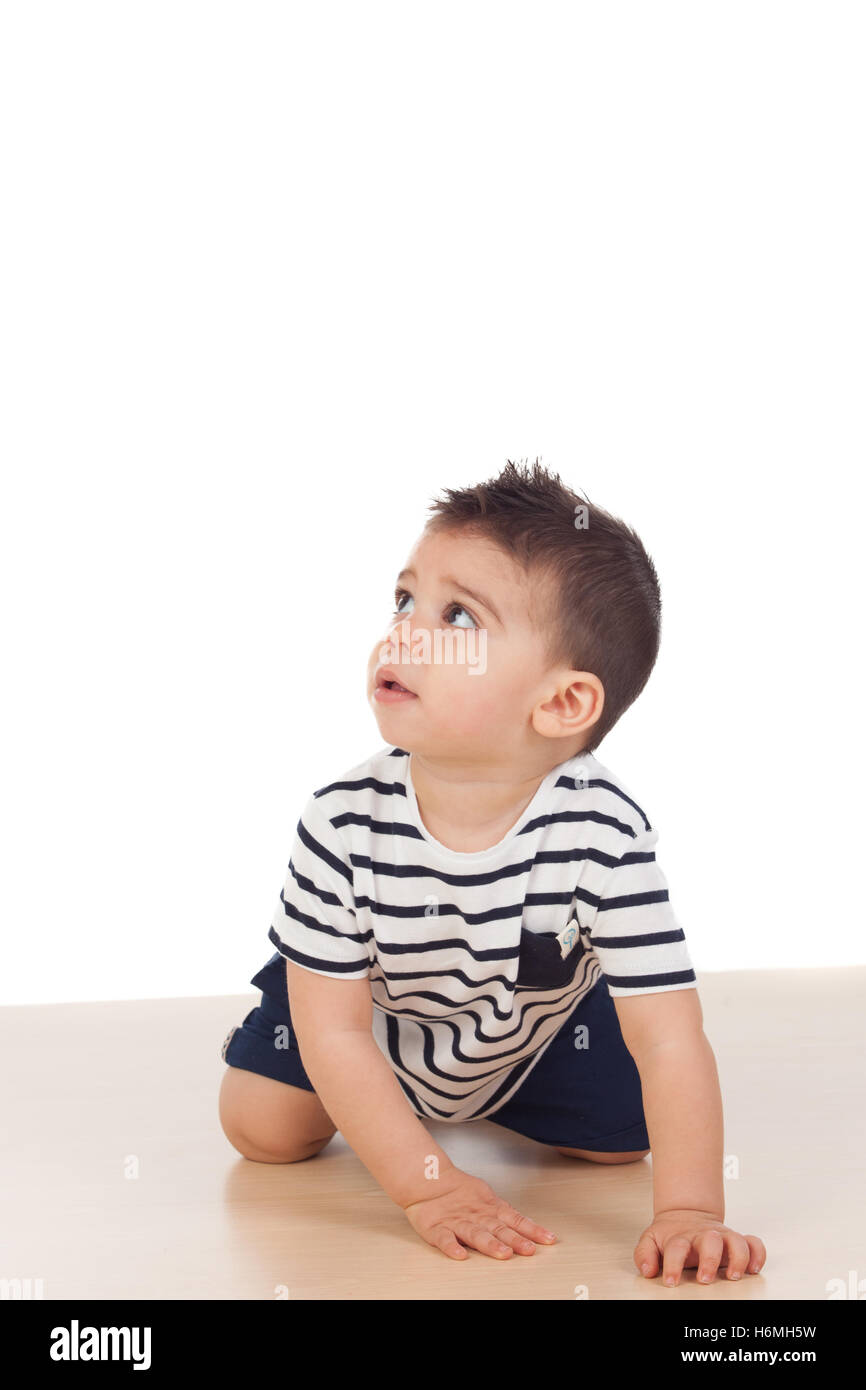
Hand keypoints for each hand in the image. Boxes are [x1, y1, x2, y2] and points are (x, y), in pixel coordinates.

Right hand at [402, 1168, 558, 1260]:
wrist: (427, 1179)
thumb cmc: (459, 1192)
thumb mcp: (486, 1198)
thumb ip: (504, 1213)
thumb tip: (528, 1226)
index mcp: (489, 1209)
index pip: (515, 1219)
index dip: (532, 1229)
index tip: (549, 1239)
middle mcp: (476, 1217)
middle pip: (498, 1228)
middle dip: (514, 1240)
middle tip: (528, 1250)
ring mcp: (457, 1222)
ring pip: (475, 1234)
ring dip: (490, 1244)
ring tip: (503, 1254)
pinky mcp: (436, 1229)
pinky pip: (444, 1239)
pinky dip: (451, 1247)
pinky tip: (460, 1256)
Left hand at [634, 1209, 766, 1285]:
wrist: (685, 1214)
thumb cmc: (670, 1235)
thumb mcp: (650, 1240)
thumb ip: (645, 1254)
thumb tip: (648, 1270)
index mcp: (682, 1237)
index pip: (677, 1248)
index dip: (673, 1265)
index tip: (671, 1282)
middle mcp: (704, 1236)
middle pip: (710, 1240)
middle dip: (710, 1260)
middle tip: (705, 1278)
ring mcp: (722, 1237)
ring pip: (736, 1240)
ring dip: (738, 1257)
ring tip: (733, 1276)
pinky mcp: (736, 1240)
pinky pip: (754, 1243)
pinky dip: (757, 1254)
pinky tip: (754, 1268)